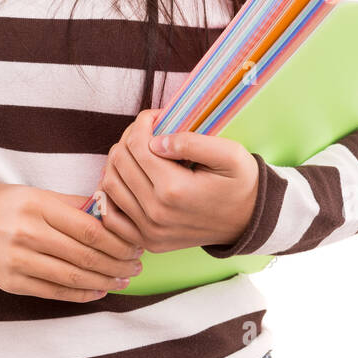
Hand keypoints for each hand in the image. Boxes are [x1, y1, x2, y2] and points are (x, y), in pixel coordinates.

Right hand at [0, 182, 144, 300]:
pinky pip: (55, 292)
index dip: (119, 240)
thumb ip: (71, 205)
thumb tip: (110, 214)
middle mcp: (28, 233)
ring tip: (123, 279)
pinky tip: (99, 291)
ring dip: (105, 281)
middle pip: (86, 255)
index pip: (90, 228)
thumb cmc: (0, 204)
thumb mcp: (34, 193)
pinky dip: (81, 294)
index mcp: (38, 206)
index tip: (136, 243)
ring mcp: (18, 261)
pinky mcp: (12, 282)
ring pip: (73, 277)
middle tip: (137, 265)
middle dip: (118, 263)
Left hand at [96, 109, 259, 252]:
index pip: (138, 146)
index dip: (142, 124)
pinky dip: (110, 194)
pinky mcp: (146, 241)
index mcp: (175, 189)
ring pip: (109, 185)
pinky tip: (128, 179)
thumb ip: (193, 142)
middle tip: (147, 131)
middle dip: (129, 138)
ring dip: (118, 162)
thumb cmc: (240, 184)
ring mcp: (149, 231)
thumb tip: (157, 140)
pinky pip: (110, 215)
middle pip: (119, 163)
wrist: (247, 222)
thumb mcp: (230, 155)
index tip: (156, 117)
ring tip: (137, 151)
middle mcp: (156, 213)